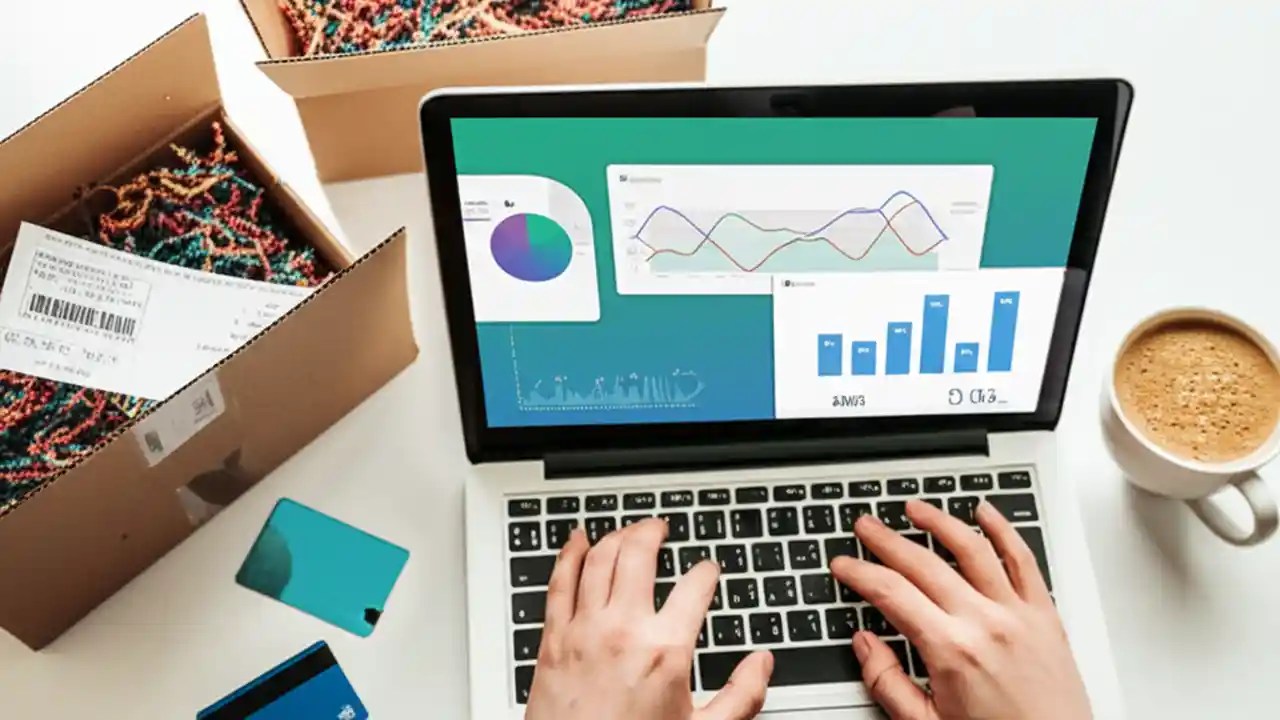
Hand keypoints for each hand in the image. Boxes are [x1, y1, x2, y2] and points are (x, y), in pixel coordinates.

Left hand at [527, 518, 773, 719]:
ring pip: (598, 559)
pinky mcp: (553, 640)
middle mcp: (622, 631)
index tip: (708, 570)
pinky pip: (559, 582)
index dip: (707, 571)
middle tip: (660, 528)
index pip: (694, 587)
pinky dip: (569, 554)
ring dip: (615, 535)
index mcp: (665, 651)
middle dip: (653, 532)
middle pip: (638, 554)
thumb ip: (741, 697)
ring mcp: (583, 631)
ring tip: (627, 530)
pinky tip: (577, 541)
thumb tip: (762, 664)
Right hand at [831, 500, 1089, 719]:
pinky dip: (1003, 530)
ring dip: (939, 522)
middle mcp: (985, 624)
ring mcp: (1018, 615)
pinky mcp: (1045, 616)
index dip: (860, 573)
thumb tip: (865, 644)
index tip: (844, 565)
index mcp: (951, 651)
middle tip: (865, 527)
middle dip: (886, 540)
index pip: (891, 593)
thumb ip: (888, 683)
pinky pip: (1023, 559)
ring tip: (914, 509)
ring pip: (972, 549)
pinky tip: (985, 513)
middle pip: (924, 563)